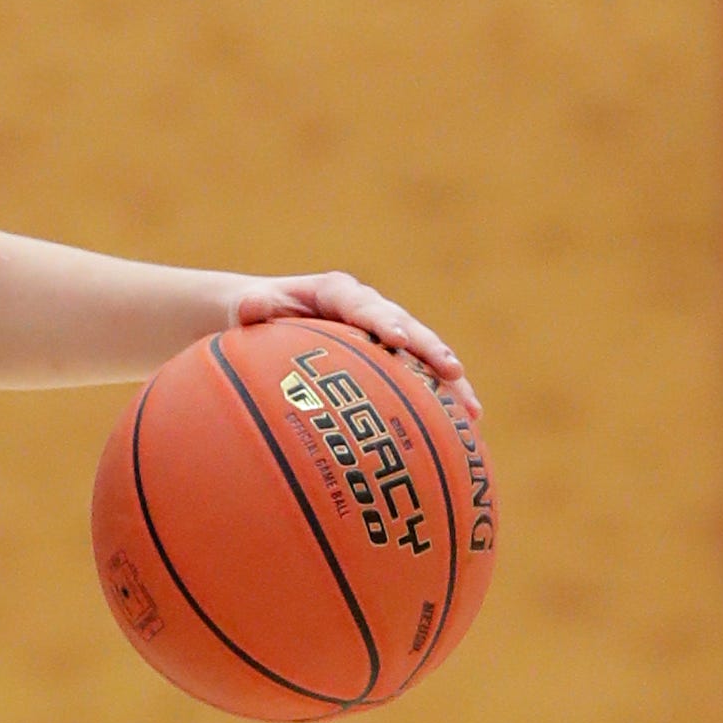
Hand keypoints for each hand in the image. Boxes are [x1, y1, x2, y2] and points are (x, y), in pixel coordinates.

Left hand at [235, 273, 479, 420]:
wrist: (266, 318)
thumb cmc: (256, 317)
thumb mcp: (250, 309)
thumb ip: (254, 307)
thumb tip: (252, 306)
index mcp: (336, 293)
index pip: (362, 306)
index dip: (381, 320)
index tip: (393, 338)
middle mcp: (367, 309)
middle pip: (406, 328)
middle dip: (430, 350)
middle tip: (452, 371)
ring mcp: (382, 333)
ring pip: (422, 356)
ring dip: (449, 382)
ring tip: (473, 410)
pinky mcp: (388, 358)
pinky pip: (418, 378)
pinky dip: (439, 400)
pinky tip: (463, 429)